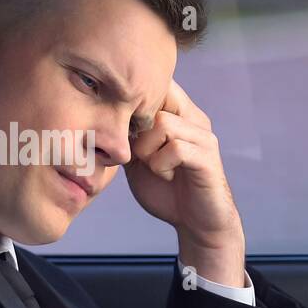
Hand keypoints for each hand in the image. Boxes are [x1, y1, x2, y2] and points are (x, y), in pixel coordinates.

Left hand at [124, 80, 246, 286]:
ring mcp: (203, 136)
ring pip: (162, 123)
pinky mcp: (207, 157)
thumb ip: (126, 135)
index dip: (130, 102)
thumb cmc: (165, 189)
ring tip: (152, 166)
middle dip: (134, 129)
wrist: (196, 223)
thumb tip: (99, 117)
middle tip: (135, 154)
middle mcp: (193, 118)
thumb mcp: (137, 157)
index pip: (154, 85)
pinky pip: (175, 148)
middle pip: (153, 100)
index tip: (120, 131)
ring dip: (147, 149)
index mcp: (178, 114)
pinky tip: (166, 176)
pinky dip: (161, 164)